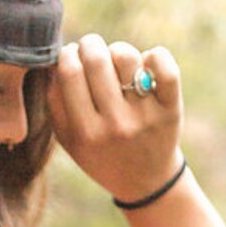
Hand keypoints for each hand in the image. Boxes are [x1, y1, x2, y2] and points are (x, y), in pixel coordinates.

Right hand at [48, 34, 183, 202]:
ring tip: (117, 63)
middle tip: (91, 49)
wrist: (144, 182)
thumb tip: (54, 58)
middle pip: (95, 59)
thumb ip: (55, 102)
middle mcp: (115, 126)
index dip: (67, 54)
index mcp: (85, 134)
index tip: (71, 57)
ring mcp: (145, 116)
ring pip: (126, 56)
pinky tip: (145, 65)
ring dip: (118, 50)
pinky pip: (163, 64)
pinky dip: (154, 55)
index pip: (68, 73)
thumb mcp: (70, 140)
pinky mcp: (170, 108)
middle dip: (89, 44)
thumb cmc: (100, 153)